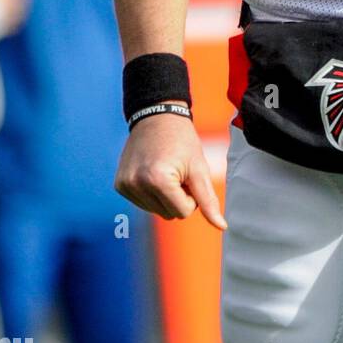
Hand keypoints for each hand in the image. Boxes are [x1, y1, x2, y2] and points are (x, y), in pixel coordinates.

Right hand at [115, 107, 226, 230]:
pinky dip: (152, 193)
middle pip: (169, 215)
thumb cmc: (182, 141)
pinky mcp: (119, 185)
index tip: (188, 175)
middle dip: (178, 197)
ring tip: (166, 169)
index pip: (183, 213)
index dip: (191, 196)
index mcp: (158, 180)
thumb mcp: (199, 168)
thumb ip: (209, 200)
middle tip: (177, 171)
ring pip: (156, 211)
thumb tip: (222, 227)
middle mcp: (137, 185)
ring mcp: (125, 185)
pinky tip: (153, 171)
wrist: (157, 116)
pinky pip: (143, 203)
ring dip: (165, 196)